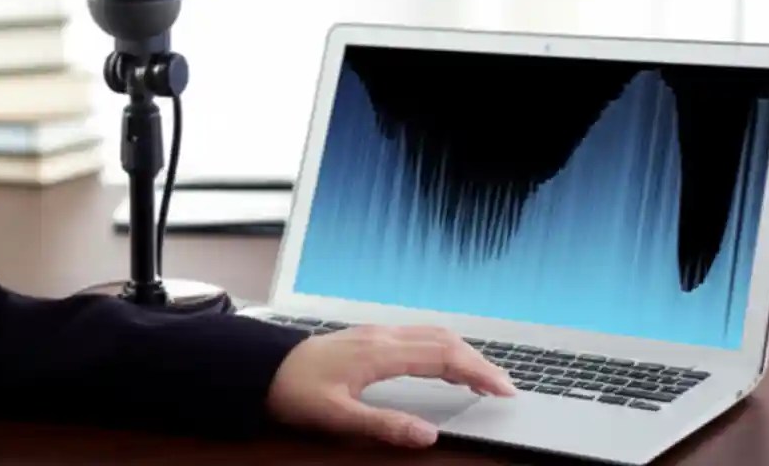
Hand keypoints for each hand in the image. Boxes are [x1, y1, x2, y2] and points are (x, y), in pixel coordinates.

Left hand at [265, 325, 516, 447]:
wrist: (262, 367)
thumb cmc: (295, 391)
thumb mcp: (337, 417)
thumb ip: (384, 425)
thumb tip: (429, 435)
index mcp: (380, 353)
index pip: (443, 356)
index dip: (478, 371)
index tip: (504, 390)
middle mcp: (383, 336)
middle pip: (444, 340)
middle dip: (479, 362)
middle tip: (505, 388)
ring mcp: (376, 333)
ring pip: (432, 334)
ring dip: (463, 353)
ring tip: (485, 378)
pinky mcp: (370, 337)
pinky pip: (418, 336)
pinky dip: (443, 349)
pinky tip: (447, 365)